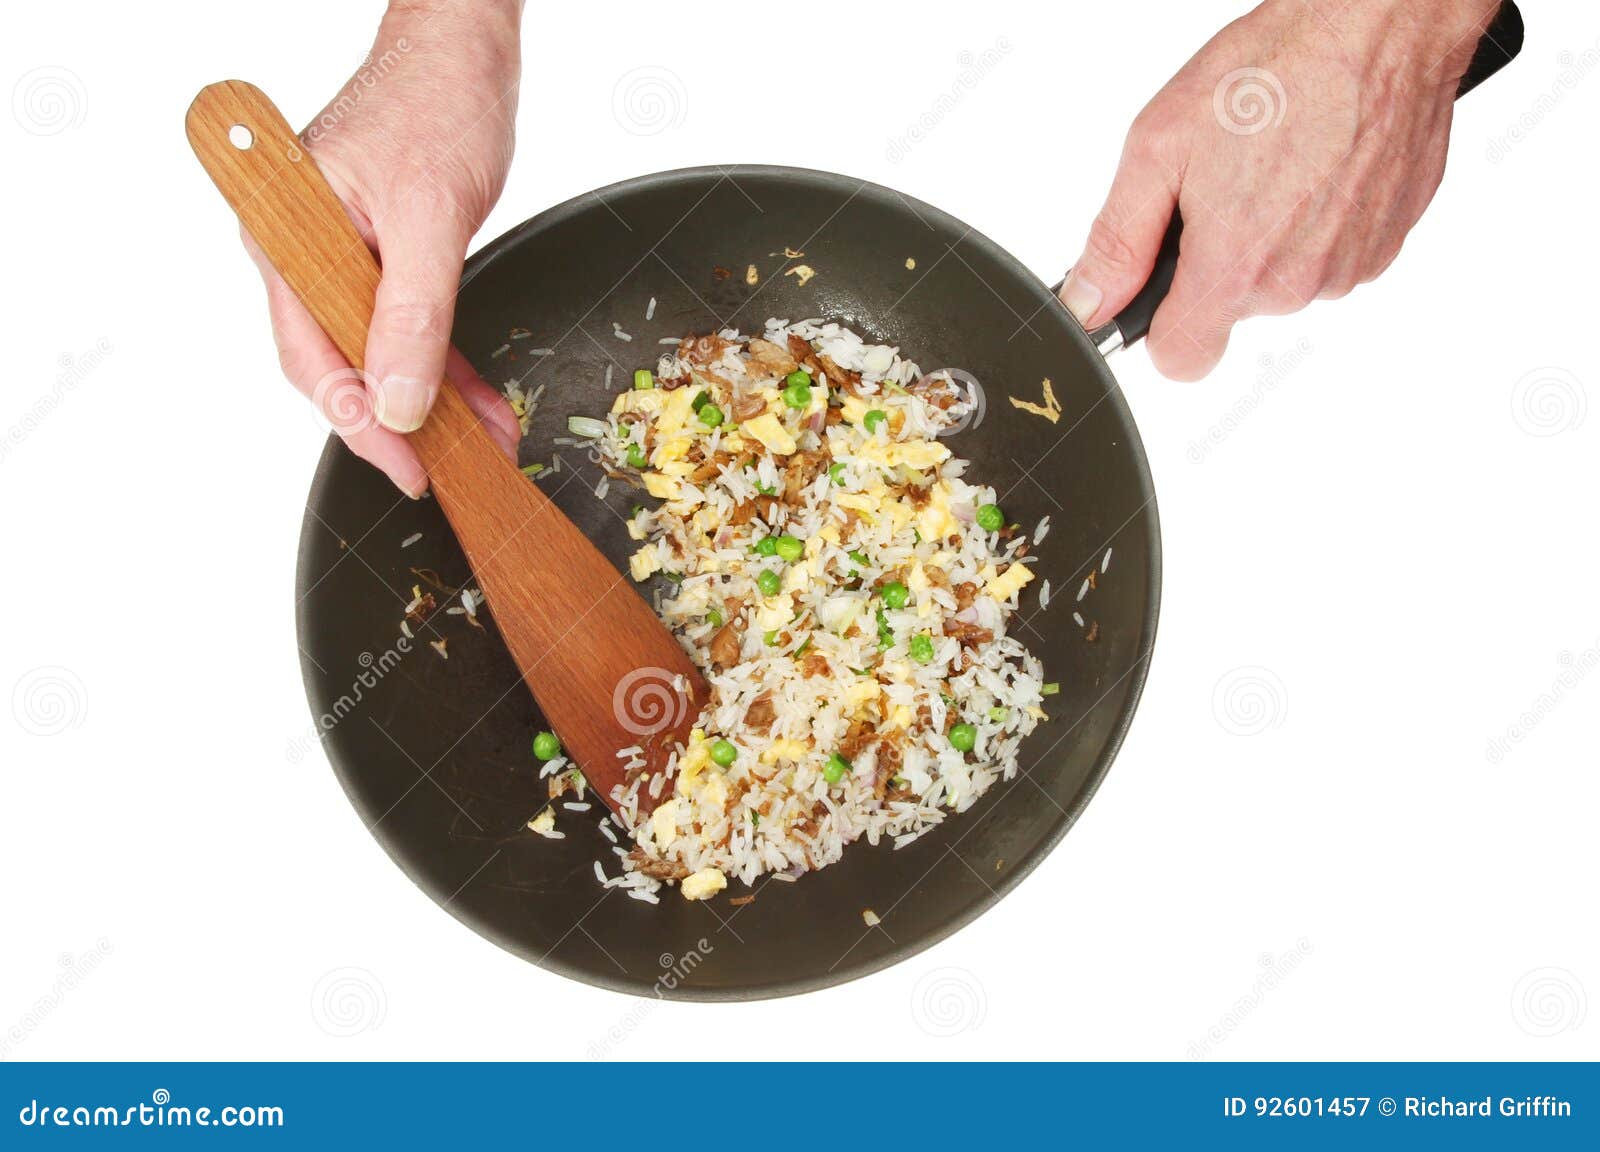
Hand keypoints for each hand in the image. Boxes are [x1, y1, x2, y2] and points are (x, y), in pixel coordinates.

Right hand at [246, 0, 524, 495]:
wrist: (464, 49)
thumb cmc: (435, 103)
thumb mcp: (430, 216)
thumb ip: (414, 313)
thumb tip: (400, 400)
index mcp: (287, 237)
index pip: (313, 358)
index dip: (360, 424)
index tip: (406, 470)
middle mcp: (304, 252)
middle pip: (343, 366)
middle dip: (401, 424)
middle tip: (449, 472)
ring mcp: (343, 258)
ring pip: (381, 355)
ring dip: (432, 402)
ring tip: (481, 443)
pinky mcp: (384, 259)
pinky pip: (409, 329)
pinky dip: (445, 368)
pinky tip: (477, 403)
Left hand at [1059, 0, 1500, 379]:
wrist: (1377, 24)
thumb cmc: (1274, 70)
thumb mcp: (1159, 147)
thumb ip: (1117, 241)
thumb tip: (1087, 302)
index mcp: (1235, 267)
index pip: (1182, 359)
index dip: (1160, 329)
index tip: (1158, 290)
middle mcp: (1298, 282)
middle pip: (1231, 310)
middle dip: (1217, 260)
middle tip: (1221, 183)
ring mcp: (1351, 266)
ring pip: (1283, 282)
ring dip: (1271, 238)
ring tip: (1273, 163)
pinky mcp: (1387, 242)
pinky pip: (1332, 256)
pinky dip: (1318, 222)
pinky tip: (1315, 166)